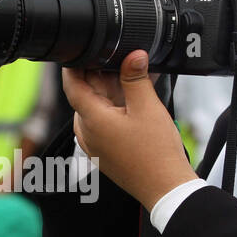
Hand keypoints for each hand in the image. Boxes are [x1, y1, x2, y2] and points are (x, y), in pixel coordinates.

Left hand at [59, 0, 195, 210]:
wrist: (165, 187)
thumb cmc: (155, 154)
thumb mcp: (147, 107)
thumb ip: (135, 78)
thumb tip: (132, 54)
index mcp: (90, 120)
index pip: (72, 85)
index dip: (74, 65)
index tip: (79, 49)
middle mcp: (87, 133)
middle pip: (86, 95)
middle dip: (99, 76)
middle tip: (118, 58)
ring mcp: (95, 145)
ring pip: (96, 109)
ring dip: (110, 92)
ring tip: (131, 77)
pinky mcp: (105, 152)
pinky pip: (104, 123)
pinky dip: (116, 108)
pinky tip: (134, 99)